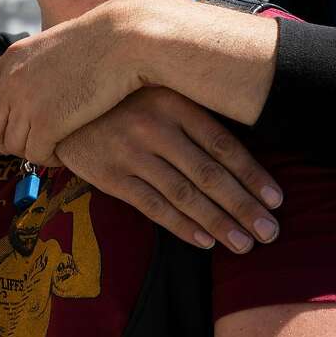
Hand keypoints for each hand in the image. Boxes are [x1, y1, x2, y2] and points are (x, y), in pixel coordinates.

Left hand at [0, 0, 148, 162]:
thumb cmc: (105, 40)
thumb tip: (42, 89)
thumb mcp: (57, 45)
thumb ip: (39, 66)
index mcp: (11, 58)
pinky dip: (49, 159)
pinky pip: (36, 155)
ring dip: (33, 151)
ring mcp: (26, 104)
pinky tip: (64, 152)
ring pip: (13, 146)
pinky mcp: (48, 124)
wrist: (124, 39)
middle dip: (8, 141)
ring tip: (54, 147)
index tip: (11, 124)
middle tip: (33, 143)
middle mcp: (11, 82)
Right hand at [54, 87, 281, 253]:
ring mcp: (131, 152)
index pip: (224, 145)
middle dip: (244, 207)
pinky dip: (182, 227)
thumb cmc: (123, 99)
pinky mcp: (110, 175)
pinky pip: (153, 207)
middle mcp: (155, 126)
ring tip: (245, 245)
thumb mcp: (159, 91)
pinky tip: (206, 242)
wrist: (59, 104)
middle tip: (271, 233)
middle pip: (209, 174)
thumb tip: (243, 151)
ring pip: (184, 195)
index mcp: (175, 102)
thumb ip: (195, 114)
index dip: (252, 175)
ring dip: (218, 224)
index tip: (276, 200)